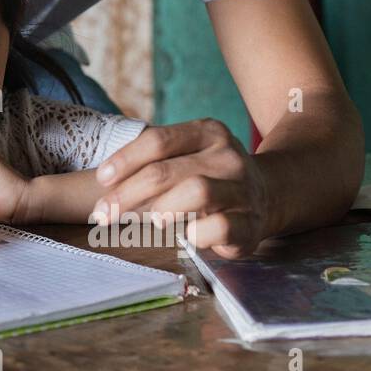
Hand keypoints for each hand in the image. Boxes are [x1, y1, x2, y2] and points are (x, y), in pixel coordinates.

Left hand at [93, 118, 269, 258]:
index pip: (158, 140)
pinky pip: (218, 228)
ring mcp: (243, 189)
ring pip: (196, 192)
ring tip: (150, 220)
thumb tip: (103, 187)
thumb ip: (151, 164)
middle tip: (104, 213)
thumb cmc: (209, 176)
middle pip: (167, 171)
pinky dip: (195, 235)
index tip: (101, 179)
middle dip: (127, 194)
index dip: (124, 161)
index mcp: (207, 132)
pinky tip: (186, 237)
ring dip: (162, 209)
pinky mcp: (251, 224)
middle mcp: (227, 156)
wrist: (270, 194)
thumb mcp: (186, 157)